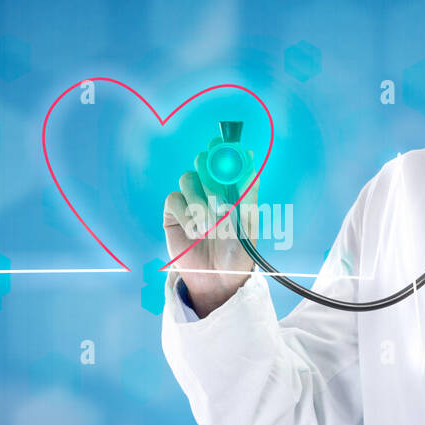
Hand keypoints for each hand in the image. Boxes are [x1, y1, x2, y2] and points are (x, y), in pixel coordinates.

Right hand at [162, 151, 258, 317]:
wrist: (219, 279)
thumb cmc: (239, 252)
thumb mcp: (249, 222)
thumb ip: (248, 191)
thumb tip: (250, 159)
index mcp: (231, 187)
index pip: (225, 157)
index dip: (223, 147)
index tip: (224, 144)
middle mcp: (210, 188)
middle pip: (202, 161)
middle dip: (211, 175)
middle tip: (221, 199)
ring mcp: (190, 199)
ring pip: (188, 179)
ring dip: (200, 201)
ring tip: (211, 226)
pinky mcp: (174, 213)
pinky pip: (174, 199)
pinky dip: (186, 214)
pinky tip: (195, 231)